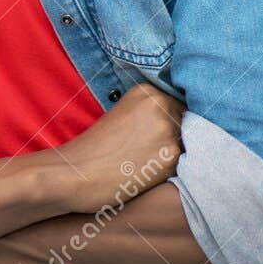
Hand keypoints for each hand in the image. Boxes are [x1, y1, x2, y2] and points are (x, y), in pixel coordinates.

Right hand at [55, 83, 183, 213]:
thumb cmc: (93, 149)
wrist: (75, 172)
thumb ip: (148, 115)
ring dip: (172, 155)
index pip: (176, 106)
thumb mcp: (120, 116)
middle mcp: (160, 104)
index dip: (167, 124)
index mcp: (146, 91)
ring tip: (144, 164)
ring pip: (187, 144)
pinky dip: (169, 170)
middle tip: (145, 153)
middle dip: (174, 138)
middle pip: (186, 123)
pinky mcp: (172, 155)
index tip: (151, 138)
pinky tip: (147, 173)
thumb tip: (178, 124)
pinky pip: (184, 163)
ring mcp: (168, 129)